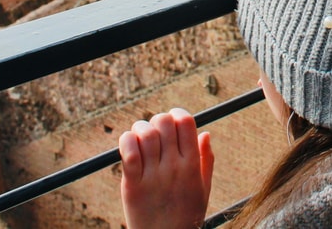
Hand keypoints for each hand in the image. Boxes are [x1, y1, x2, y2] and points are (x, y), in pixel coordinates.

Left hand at [119, 108, 214, 228]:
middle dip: (157, 120)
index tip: (172, 120)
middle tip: (154, 132)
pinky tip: (129, 145)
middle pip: (164, 123)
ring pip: (145, 134)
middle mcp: (174, 168)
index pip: (186, 123)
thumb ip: (206, 160)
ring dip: (139, 129)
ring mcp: (153, 176)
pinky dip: (126, 141)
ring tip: (139, 139)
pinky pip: (128, 153)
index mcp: (192, 166)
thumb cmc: (186, 216)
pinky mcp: (132, 186)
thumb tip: (205, 133)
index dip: (177, 114)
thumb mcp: (203, 189)